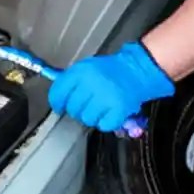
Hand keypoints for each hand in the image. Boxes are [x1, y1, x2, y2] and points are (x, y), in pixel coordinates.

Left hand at [48, 42, 174, 131]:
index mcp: (82, 71)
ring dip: (92, 116)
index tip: (59, 106)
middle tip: (87, 103)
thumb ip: (70, 81)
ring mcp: (105, 98)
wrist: (136, 72)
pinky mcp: (118, 110)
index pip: (58, 93)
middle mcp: (92, 84)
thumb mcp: (87, 68)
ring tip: (100, 107)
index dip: (57, 102)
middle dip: (77, 109)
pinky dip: (106, 122)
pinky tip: (109, 112)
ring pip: (86, 119)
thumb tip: (57, 99)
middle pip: (72, 108)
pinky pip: (102, 125)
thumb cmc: (110, 71)